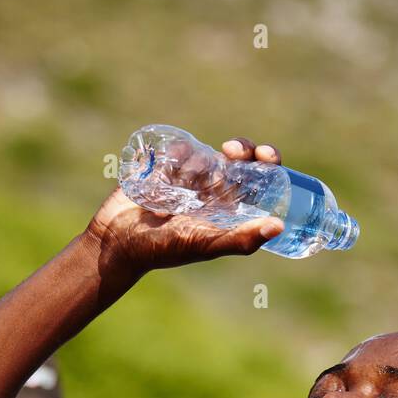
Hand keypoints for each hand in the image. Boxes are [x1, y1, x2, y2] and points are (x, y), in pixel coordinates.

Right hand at [84, 137, 285, 279]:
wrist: (118, 241)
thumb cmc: (164, 249)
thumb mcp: (206, 243)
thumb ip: (241, 239)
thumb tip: (280, 226)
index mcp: (228, 211)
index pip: (258, 182)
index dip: (266, 164)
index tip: (265, 156)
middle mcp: (212, 194)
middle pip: (238, 161)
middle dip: (240, 150)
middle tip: (231, 151)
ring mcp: (189, 180)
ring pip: (208, 153)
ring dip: (199, 161)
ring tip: (181, 184)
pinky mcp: (166, 168)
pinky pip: (178, 148)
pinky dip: (176, 153)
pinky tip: (165, 172)